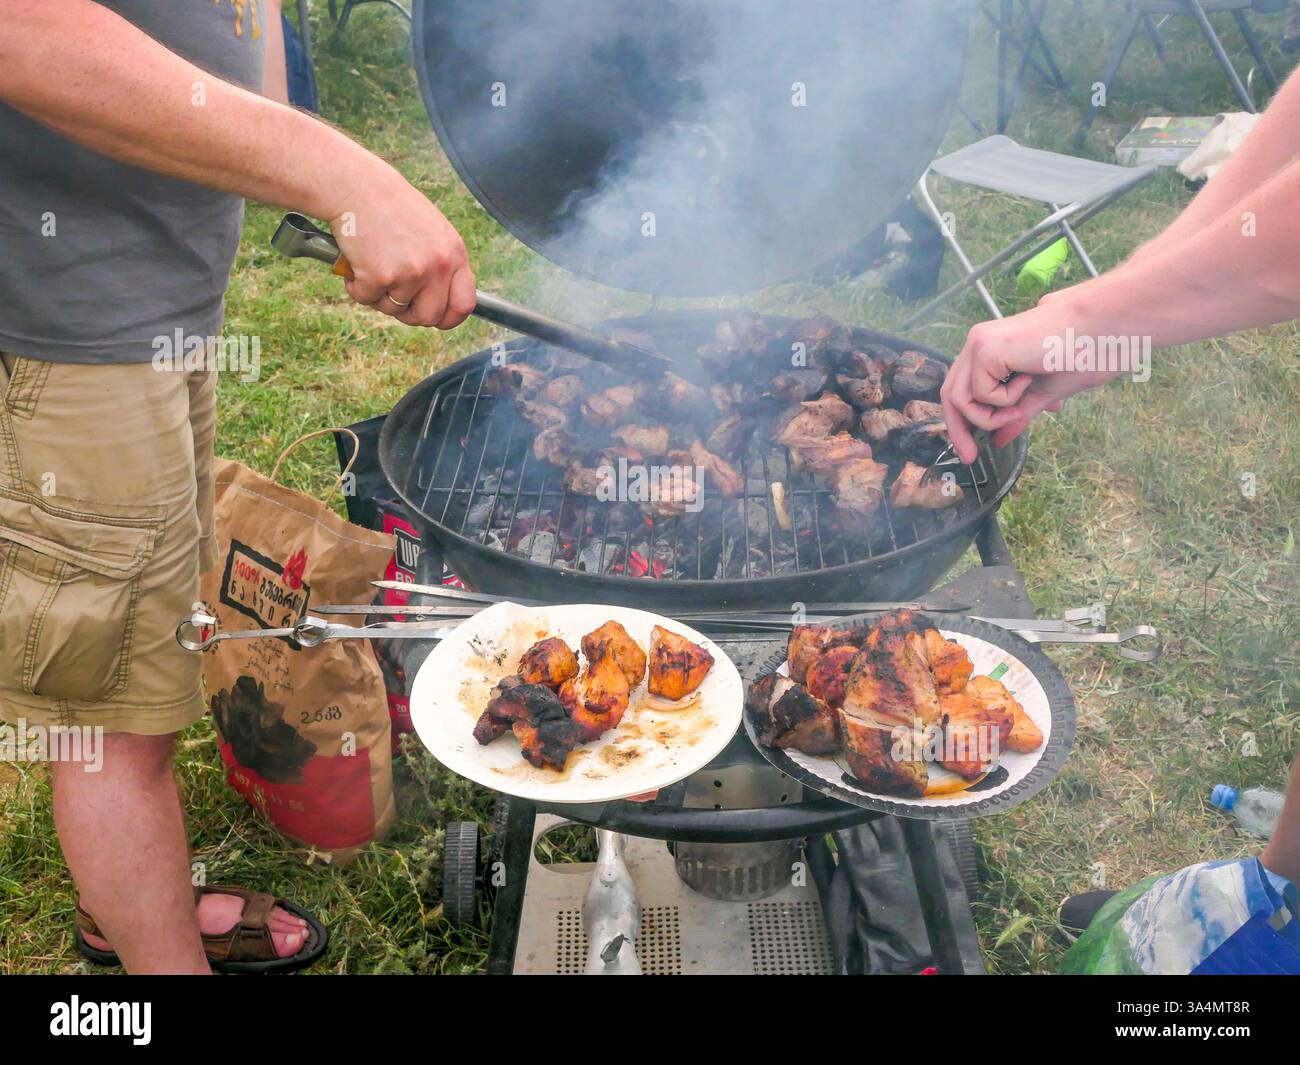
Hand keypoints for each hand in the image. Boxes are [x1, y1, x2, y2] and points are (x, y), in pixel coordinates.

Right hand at [329, 161, 475, 329]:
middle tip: (392, 296)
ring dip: (378, 295)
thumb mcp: (432, 231)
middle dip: (409, 314)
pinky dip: (355, 286)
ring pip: (394, 309)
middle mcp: (437, 265)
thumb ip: (441, 263)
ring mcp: (411, 272)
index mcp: (454, 253)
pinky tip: (355, 261)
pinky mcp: (380, 276)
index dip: (449, 318)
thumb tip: (441, 299)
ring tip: (372, 264)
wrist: (356, 185)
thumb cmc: (390, 206)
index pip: (464, 304)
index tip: (436, 320)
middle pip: (429, 317)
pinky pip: (366, 299)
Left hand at [940, 302, 1123, 463]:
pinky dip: (1004, 400)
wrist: (1095, 332)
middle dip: (959, 430)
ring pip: (961, 399)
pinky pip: (981, 393)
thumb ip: (1016, 415)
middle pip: (951, 395)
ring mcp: (979, 344)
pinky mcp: (986, 349)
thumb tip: (999, 440)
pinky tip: (1027, 379)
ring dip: (989, 416)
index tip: (969, 452)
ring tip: (1018, 410)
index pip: (959, 390)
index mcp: (988, 352)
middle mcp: (977, 344)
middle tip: (972, 455)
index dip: (960, 422)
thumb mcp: (1040, 395)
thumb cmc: (1075, 355)